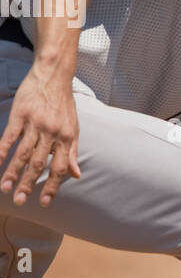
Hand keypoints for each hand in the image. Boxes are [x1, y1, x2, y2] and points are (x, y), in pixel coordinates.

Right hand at [0, 62, 80, 205]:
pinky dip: (2, 150)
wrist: (54, 75)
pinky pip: (10, 136)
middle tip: (20, 201)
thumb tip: (76, 175)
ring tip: (5, 187)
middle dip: (29, 184)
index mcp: (67, 138)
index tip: (44, 202)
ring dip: (13, 172)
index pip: (60, 168)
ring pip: (23, 153)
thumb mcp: (74, 128)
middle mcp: (52, 133)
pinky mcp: (21, 114)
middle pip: (38, 164)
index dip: (52, 186)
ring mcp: (35, 124)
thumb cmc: (64, 104)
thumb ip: (73, 152)